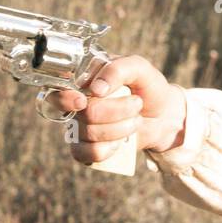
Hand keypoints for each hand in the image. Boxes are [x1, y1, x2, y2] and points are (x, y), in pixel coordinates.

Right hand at [45, 55, 187, 164]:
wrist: (163, 115)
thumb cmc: (148, 87)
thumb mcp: (139, 68)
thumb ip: (118, 69)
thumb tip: (96, 89)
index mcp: (82, 80)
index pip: (58, 90)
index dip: (66, 99)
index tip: (83, 101)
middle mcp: (77, 103)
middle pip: (85, 113)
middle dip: (117, 111)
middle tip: (137, 104)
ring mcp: (80, 126)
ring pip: (90, 133)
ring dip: (121, 128)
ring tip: (135, 120)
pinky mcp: (87, 147)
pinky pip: (86, 154)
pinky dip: (107, 149)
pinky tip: (120, 143)